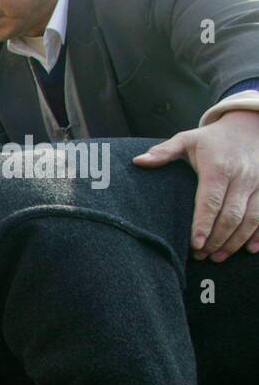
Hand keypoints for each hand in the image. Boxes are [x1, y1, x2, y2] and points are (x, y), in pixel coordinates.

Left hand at [132, 109, 258, 259]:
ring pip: (251, 219)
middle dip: (216, 239)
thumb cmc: (212, 139)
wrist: (250, 126)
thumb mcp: (187, 139)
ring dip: (235, 242)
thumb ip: (164, 152)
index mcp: (218, 167)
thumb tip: (138, 161)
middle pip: (231, 215)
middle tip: (201, 256)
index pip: (211, 201)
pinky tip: (248, 250)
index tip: (195, 245)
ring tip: (216, 258)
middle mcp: (242, 177)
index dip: (203, 225)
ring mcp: (258, 184)